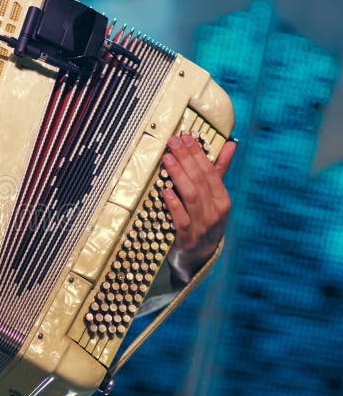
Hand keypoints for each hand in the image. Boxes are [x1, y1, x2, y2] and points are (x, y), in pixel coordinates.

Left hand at [162, 133, 235, 279]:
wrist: (199, 257)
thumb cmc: (205, 221)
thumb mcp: (214, 197)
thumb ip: (219, 170)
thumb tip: (230, 144)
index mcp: (222, 200)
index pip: (211, 172)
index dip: (198, 154)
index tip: (186, 137)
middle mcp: (215, 212)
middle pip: (200, 181)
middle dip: (186, 159)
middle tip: (173, 143)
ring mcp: (202, 226)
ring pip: (191, 197)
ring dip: (179, 176)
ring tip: (167, 160)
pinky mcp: (187, 238)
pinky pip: (181, 219)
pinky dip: (173, 204)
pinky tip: (165, 191)